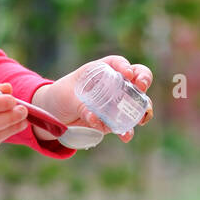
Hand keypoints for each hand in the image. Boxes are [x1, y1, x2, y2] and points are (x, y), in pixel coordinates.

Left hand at [31, 55, 153, 143]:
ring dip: (143, 109)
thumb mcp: (68, 97)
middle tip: (142, 88)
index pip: (118, 63)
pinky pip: (125, 124)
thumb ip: (81, 105)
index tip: (127, 73)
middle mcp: (113, 84)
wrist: (55, 114)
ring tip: (141, 119)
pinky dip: (128, 130)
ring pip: (138, 102)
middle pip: (137, 78)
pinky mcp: (113, 120)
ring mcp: (116, 102)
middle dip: (144, 81)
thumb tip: (93, 117)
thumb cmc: (62, 95)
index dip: (125, 66)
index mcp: (101, 70)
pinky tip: (125, 136)